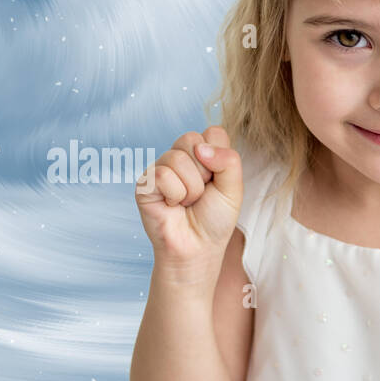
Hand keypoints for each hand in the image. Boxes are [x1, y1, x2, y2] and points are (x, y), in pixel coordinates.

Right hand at [135, 126, 243, 269]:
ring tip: (187, 203)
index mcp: (202, 153)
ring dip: (190, 188)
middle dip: (204, 172)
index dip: (219, 158)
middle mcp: (179, 157)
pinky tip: (172, 206)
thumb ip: (229, 160)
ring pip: (177, 158)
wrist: (197, 248)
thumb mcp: (234, 189)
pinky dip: (175, 195)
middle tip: (201, 194)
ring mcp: (160, 168)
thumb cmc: (214, 220)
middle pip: (192, 139)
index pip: (212, 132)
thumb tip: (201, 147)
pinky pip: (162, 176)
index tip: (217, 181)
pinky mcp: (145, 183)